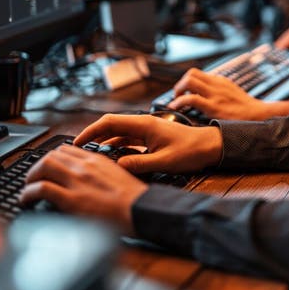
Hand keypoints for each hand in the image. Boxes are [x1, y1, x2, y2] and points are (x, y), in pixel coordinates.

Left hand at [20, 144, 146, 230]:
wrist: (140, 210)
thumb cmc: (134, 200)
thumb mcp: (118, 177)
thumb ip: (101, 174)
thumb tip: (88, 181)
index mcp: (97, 160)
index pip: (67, 149)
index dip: (53, 158)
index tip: (48, 167)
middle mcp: (85, 166)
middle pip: (52, 155)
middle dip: (38, 166)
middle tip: (34, 178)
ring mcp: (77, 181)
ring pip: (44, 166)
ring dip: (31, 177)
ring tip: (28, 187)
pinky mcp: (72, 199)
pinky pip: (42, 188)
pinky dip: (29, 193)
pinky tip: (26, 200)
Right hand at [73, 113, 223, 174]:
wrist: (210, 146)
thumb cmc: (192, 151)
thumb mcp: (165, 161)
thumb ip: (140, 163)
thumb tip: (118, 166)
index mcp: (145, 125)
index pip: (110, 122)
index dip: (91, 131)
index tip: (77, 141)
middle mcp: (144, 124)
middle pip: (112, 126)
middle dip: (93, 137)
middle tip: (79, 150)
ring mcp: (147, 130)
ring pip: (119, 134)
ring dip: (105, 143)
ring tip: (92, 157)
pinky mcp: (151, 138)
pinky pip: (129, 140)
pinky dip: (118, 147)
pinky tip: (113, 158)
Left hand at [171, 69, 275, 120]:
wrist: (259, 115)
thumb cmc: (246, 109)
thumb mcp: (232, 93)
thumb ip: (219, 91)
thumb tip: (204, 95)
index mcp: (220, 81)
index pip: (197, 73)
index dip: (186, 82)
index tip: (183, 93)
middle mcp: (216, 85)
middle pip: (191, 73)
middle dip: (180, 84)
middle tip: (178, 96)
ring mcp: (215, 95)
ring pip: (188, 81)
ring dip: (178, 90)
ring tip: (176, 102)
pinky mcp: (214, 107)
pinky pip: (191, 98)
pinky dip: (179, 102)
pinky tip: (176, 108)